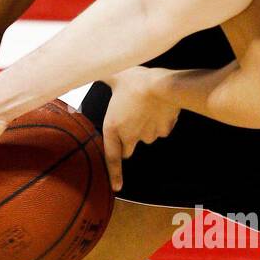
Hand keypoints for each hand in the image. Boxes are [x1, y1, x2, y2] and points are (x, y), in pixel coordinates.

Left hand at [102, 67, 180, 190]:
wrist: (162, 86)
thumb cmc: (135, 81)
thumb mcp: (113, 76)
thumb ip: (103, 77)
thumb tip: (94, 71)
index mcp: (113, 128)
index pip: (111, 158)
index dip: (114, 174)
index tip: (117, 188)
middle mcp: (130, 136)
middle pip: (128, 149)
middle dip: (128, 141)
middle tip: (130, 121)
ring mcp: (149, 135)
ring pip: (146, 137)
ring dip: (145, 128)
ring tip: (146, 107)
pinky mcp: (164, 131)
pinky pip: (161, 130)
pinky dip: (160, 123)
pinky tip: (159, 108)